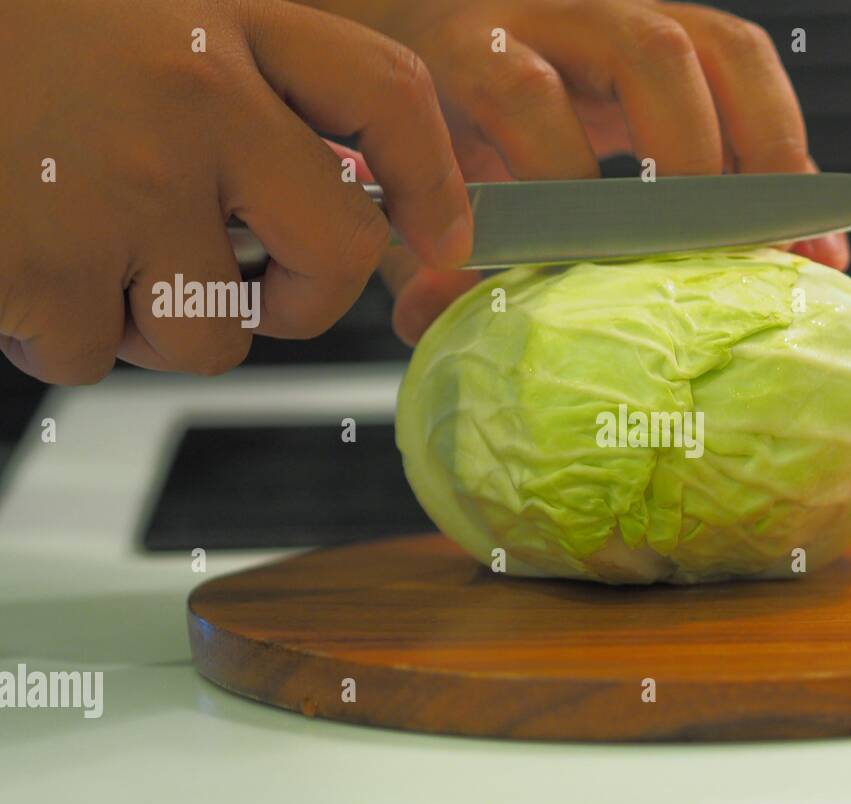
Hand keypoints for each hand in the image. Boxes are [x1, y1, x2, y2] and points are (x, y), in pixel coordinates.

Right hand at [1, 0, 470, 383]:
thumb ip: (250, 83)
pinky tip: (23, 258)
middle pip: (335, 254)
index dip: (436, 187)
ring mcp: (114, 185)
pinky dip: (61, 331)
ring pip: (212, 337)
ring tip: (89, 248)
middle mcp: (192, 98)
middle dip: (302, 299)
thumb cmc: (22, 29)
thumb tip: (351, 201)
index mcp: (225, 18)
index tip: (443, 243)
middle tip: (244, 278)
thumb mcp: (152, 12)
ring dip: (161, 320)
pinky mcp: (35, 262)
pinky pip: (94, 356)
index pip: (387, 97)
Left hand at [318, 0, 850, 343]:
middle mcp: (563, 14)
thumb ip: (422, 246)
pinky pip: (748, 67)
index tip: (570, 264)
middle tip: (703, 257)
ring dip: (764, 148)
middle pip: (647, 54)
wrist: (441, 31)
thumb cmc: (435, 112)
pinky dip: (783, 144)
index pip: (524, 92)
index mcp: (476, 46)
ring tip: (787, 239)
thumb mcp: (416, 175)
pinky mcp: (679, 31)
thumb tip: (436, 317)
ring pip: (719, 49)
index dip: (556, 179)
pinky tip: (802, 220)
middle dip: (687, 161)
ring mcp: (631, 15)